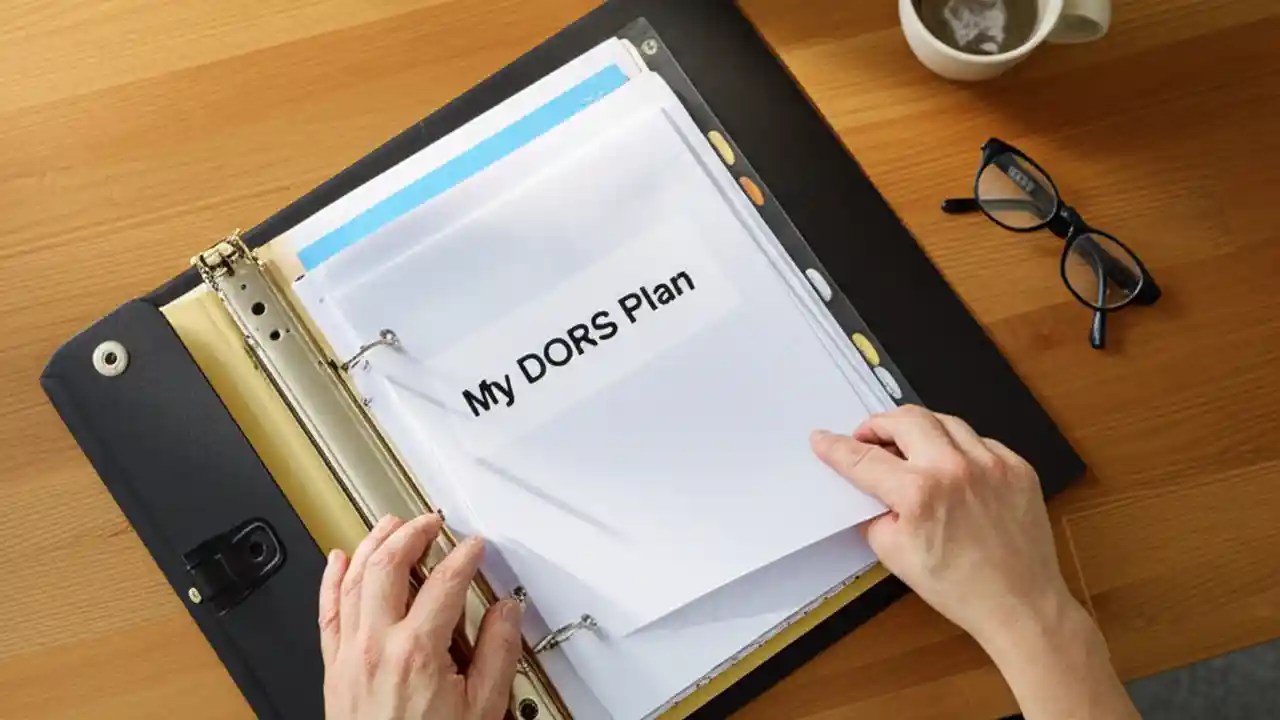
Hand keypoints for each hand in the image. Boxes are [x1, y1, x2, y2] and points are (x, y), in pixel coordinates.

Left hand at [319, 514, 523, 719]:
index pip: (445, 582)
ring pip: (353, 579)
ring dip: (372, 544)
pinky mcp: (333, 668)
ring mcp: (350, 655)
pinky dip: (331, 579)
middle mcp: (378, 646)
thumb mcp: (482, 708)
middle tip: (431, 523)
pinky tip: (337, 560)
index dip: (464, 556)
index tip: (475, 547)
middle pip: (388, 566)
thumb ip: (498, 653)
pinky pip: (327, 612)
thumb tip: (507, 612)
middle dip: (412, 533)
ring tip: (391, 524)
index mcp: (419, 652)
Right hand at [811, 405, 1069, 644]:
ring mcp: (992, 464)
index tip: (824, 439)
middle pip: (905, 419)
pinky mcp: (1018, 467)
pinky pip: (979, 441)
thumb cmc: (960, 588)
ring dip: (919, 429)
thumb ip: (875, 513)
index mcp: (920, 494)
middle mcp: (955, 469)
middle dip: (878, 425)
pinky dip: (958, 448)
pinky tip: (952, 469)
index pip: (864, 459)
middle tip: (868, 438)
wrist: (1019, 605)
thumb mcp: (895, 555)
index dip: (837, 447)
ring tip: (910, 448)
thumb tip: (869, 489)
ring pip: (944, 421)